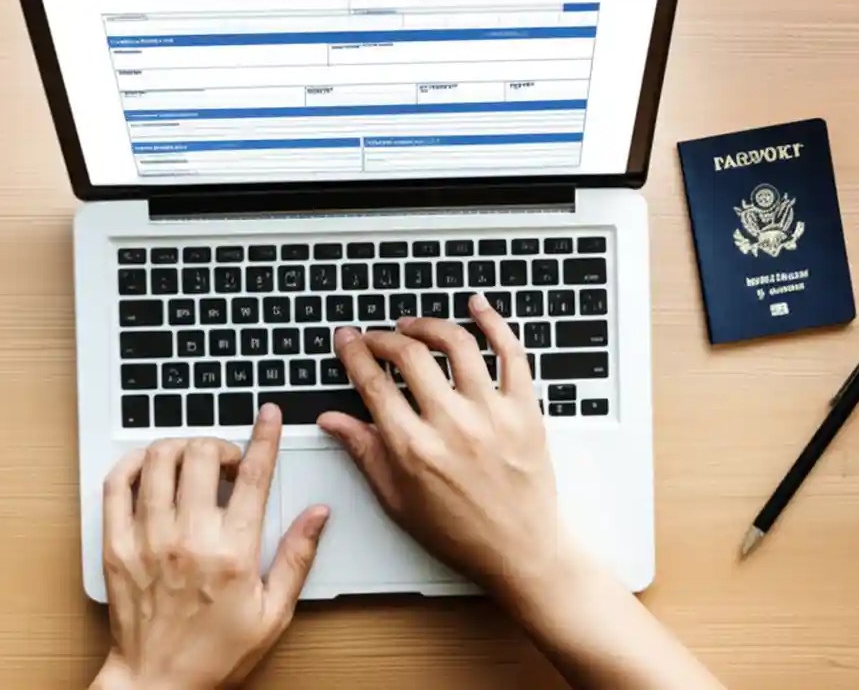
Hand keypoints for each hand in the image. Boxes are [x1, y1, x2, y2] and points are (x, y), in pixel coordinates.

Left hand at [95, 405, 329, 689]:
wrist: (157, 684)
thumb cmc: (214, 654)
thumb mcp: (273, 613)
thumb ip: (297, 557)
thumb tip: (318, 515)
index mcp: (233, 553)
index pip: (255, 476)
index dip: (265, 436)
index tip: (269, 416)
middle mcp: (189, 539)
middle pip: (203, 455)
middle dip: (221, 445)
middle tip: (228, 462)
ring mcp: (148, 539)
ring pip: (159, 460)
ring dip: (180, 448)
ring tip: (192, 463)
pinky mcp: (116, 545)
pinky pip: (116, 484)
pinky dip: (132, 464)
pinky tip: (149, 468)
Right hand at [319, 294, 581, 601]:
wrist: (519, 551)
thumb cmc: (459, 532)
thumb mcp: (396, 500)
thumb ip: (363, 452)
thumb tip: (333, 420)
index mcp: (414, 449)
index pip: (374, 383)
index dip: (354, 354)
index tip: (346, 340)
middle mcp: (452, 426)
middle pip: (409, 355)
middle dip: (383, 337)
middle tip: (374, 337)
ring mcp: (492, 414)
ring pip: (456, 345)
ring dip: (428, 326)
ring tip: (413, 326)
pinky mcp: (525, 410)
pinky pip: (511, 353)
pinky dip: (494, 323)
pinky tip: (477, 307)